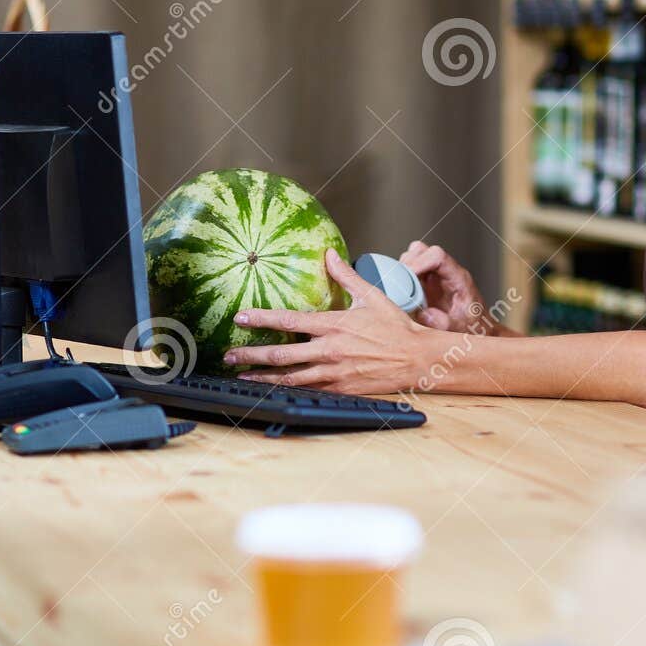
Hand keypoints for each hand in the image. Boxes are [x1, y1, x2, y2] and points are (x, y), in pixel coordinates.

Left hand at [223, 249, 441, 394]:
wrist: (417, 358)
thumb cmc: (395, 326)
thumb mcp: (370, 296)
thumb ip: (346, 276)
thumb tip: (329, 254)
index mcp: (333, 325)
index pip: (288, 320)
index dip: (261, 318)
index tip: (240, 316)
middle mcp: (328, 350)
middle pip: (281, 354)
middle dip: (251, 354)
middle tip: (229, 354)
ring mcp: (333, 373)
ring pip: (289, 377)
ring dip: (263, 377)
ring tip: (242, 376)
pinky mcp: (340, 389)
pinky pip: (307, 391)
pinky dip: (286, 391)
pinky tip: (272, 391)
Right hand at [400, 241, 500, 334]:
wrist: (477, 328)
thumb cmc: (473, 326)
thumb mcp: (461, 328)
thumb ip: (445, 323)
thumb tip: (424, 314)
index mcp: (458, 278)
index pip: (437, 256)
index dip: (419, 262)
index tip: (407, 277)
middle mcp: (446, 272)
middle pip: (423, 251)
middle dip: (407, 265)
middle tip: (401, 285)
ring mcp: (435, 275)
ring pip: (414, 256)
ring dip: (403, 269)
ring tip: (402, 289)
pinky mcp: (426, 282)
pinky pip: (410, 269)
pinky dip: (402, 277)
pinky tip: (403, 293)